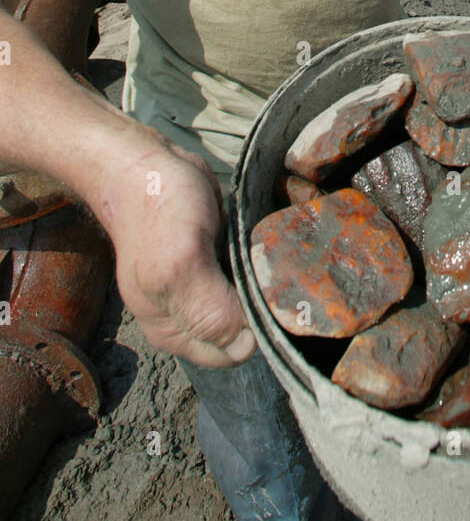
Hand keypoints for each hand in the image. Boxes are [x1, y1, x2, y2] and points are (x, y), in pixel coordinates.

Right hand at [92, 132, 256, 367]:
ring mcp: (203, 290)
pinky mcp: (216, 262)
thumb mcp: (181, 266)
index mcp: (173, 331)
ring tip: (269, 254)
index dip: (256, 330)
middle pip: (244, 330)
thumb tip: (246, 348)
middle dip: (263, 305)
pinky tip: (261, 244)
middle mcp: (188, 318)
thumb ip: (210, 313)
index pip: (231, 352)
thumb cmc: (157, 212)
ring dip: (264, 282)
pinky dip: (259, 261)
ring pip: (249, 302)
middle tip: (274, 270)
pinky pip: (248, 274)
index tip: (270, 296)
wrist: (144, 167)